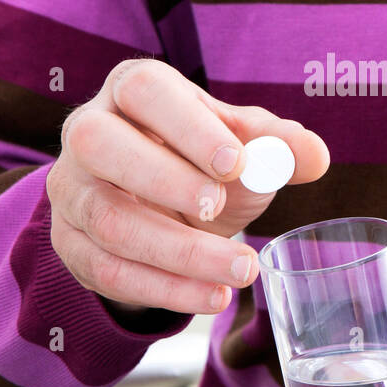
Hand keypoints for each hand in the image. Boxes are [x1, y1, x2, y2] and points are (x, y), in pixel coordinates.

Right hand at [46, 58, 328, 315]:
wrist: (161, 212)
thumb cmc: (202, 163)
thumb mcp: (243, 148)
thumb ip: (279, 146)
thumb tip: (315, 156)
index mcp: (132, 90)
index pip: (145, 90)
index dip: (188, 125)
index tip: (236, 163)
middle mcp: (87, 132)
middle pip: (99, 144)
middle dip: (164, 179)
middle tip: (220, 208)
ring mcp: (72, 191)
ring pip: (109, 220)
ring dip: (180, 251)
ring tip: (242, 269)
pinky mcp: (71, 244)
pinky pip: (109, 270)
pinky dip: (166, 289)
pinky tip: (213, 295)